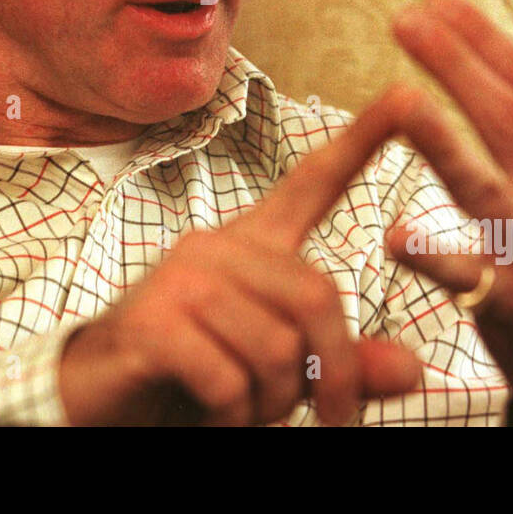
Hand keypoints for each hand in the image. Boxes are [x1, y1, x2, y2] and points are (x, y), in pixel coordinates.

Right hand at [58, 97, 424, 425]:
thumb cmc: (192, 380)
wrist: (100, 404)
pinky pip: (229, 379)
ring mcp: (179, 280)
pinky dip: (233, 417)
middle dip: (333, 372)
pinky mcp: (152, 323)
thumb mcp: (277, 373)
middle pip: (316, 296)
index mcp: (251, 246)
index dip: (364, 140)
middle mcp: (215, 247)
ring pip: (277, 348)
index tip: (410, 95)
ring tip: (245, 414)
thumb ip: (339, 363)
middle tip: (329, 419)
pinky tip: (213, 418)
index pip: (313, 182)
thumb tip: (412, 369)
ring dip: (274, 404)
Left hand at [383, 0, 512, 424]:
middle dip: (454, 64)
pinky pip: (466, 276)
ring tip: (398, 101)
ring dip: (440, 141)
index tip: (438, 2)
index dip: (483, 38)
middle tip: (405, 22)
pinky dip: (432, 257)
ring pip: (486, 186)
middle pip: (508, 119)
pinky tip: (393, 236)